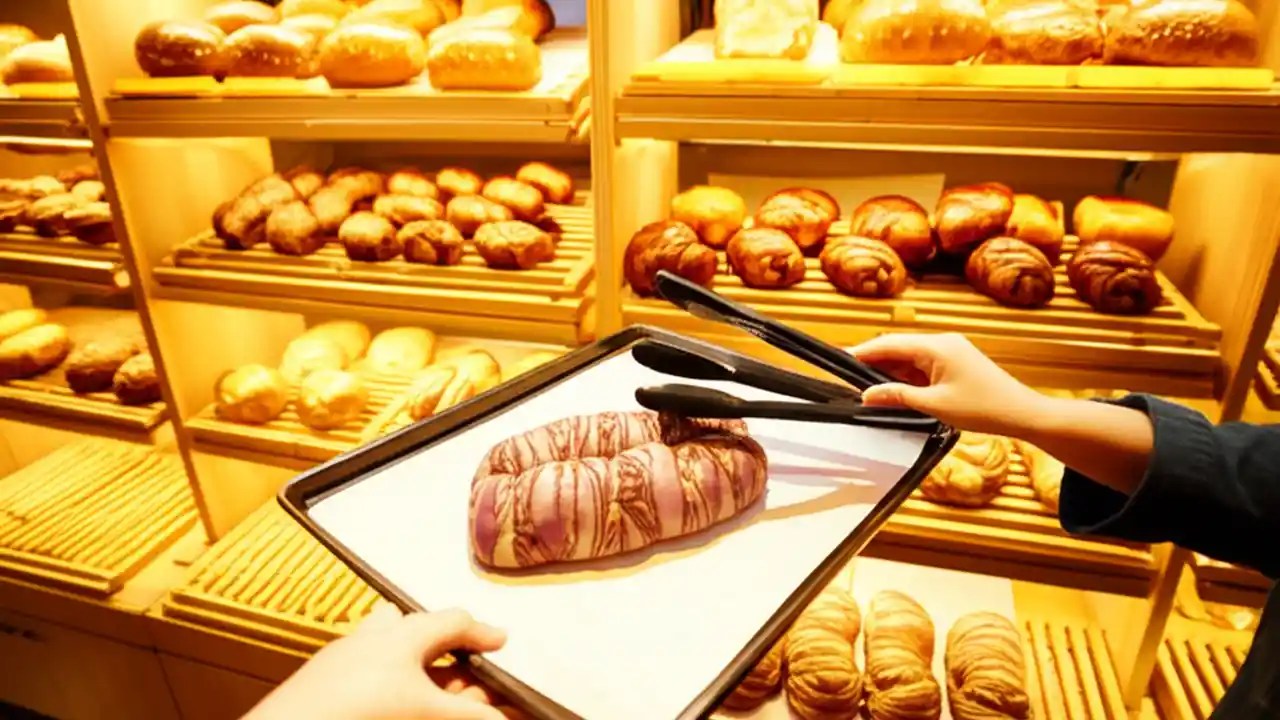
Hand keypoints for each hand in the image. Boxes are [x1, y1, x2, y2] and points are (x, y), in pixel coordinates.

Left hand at [245, 604, 507, 719]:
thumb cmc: (362, 711)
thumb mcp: (427, 712)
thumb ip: (468, 713)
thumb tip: (503, 717)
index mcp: (404, 633)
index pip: (453, 621)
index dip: (482, 633)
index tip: (500, 642)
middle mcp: (373, 636)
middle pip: (415, 626)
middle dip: (443, 645)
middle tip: (466, 671)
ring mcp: (344, 655)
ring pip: (385, 642)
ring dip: (413, 662)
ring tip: (426, 686)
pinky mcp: (322, 677)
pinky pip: (363, 663)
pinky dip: (387, 677)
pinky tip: (387, 698)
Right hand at [850, 332, 1046, 435]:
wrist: (1021, 413)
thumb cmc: (983, 408)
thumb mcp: (934, 405)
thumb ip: (898, 396)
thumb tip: (867, 395)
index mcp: (936, 346)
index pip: (889, 344)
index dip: (863, 352)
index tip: (841, 360)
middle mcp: (942, 342)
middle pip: (898, 348)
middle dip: (875, 363)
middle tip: (850, 379)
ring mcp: (951, 351)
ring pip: (910, 357)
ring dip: (892, 372)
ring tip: (870, 389)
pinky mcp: (956, 362)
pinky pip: (924, 364)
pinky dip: (908, 376)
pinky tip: (897, 390)